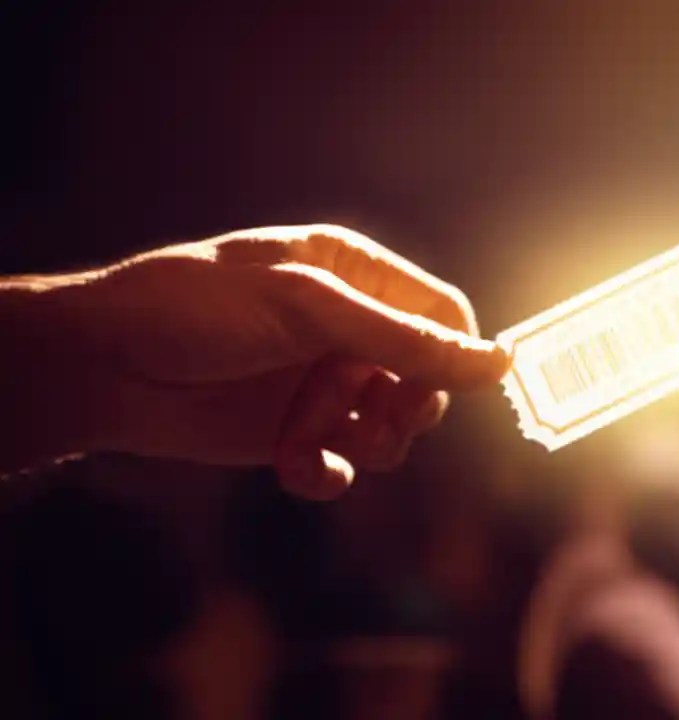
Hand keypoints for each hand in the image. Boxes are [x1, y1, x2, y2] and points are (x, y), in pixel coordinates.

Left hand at [7, 225, 506, 498]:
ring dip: (373, 443)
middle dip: (411, 407)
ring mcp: (320, 382)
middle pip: (427, 378)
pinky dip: (329, 472)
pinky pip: (344, 462)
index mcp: (353, 273)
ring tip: (327, 439)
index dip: (454, 354)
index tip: (442, 389)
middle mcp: (346, 328)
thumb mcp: (310, 311)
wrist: (101, 367)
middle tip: (381, 421)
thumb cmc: (198, 310)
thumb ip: (406, 340)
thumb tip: (500, 360)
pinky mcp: (293, 432)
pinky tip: (297, 467)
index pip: (442, 313)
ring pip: (392, 427)